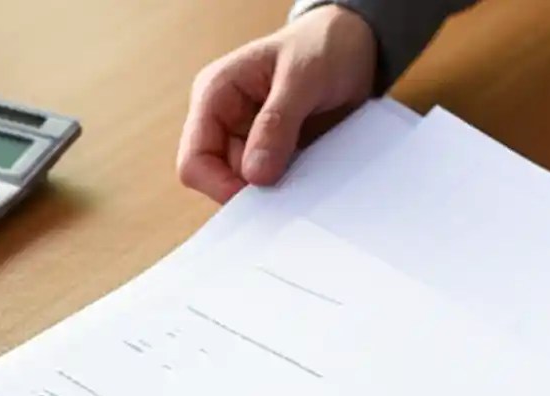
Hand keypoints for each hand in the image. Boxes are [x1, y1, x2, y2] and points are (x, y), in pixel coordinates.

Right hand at [176, 6, 377, 202]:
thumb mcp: (303, 76)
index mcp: (215, 95)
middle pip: (219, 179)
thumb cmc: (322, 46)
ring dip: (277, 188)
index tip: (261, 195)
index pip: (194, 160)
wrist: (355, 46)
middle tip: (292, 185)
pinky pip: (275, 184)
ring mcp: (248, 139)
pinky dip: (292, 185)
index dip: (221, 186)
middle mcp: (224, 121)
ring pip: (248, 186)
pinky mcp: (274, 153)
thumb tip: (254, 174)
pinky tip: (314, 168)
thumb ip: (276, 123)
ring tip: (309, 166)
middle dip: (253, 189)